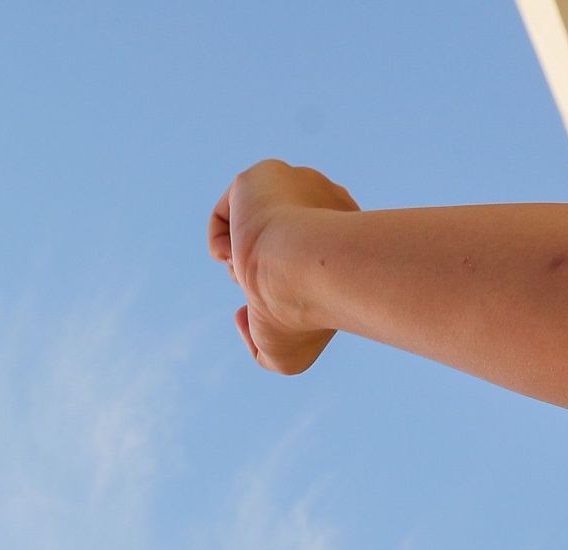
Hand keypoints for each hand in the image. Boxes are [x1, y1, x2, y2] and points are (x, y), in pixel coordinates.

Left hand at [206, 159, 358, 373]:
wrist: (304, 268)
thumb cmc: (302, 313)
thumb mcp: (288, 353)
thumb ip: (264, 346)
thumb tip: (245, 316)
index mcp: (346, 239)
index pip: (305, 259)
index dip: (280, 289)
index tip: (280, 305)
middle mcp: (326, 205)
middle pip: (278, 241)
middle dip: (260, 271)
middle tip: (265, 288)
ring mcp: (296, 186)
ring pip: (252, 226)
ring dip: (241, 258)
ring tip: (250, 271)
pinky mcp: (259, 177)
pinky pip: (227, 211)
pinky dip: (221, 241)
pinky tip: (234, 255)